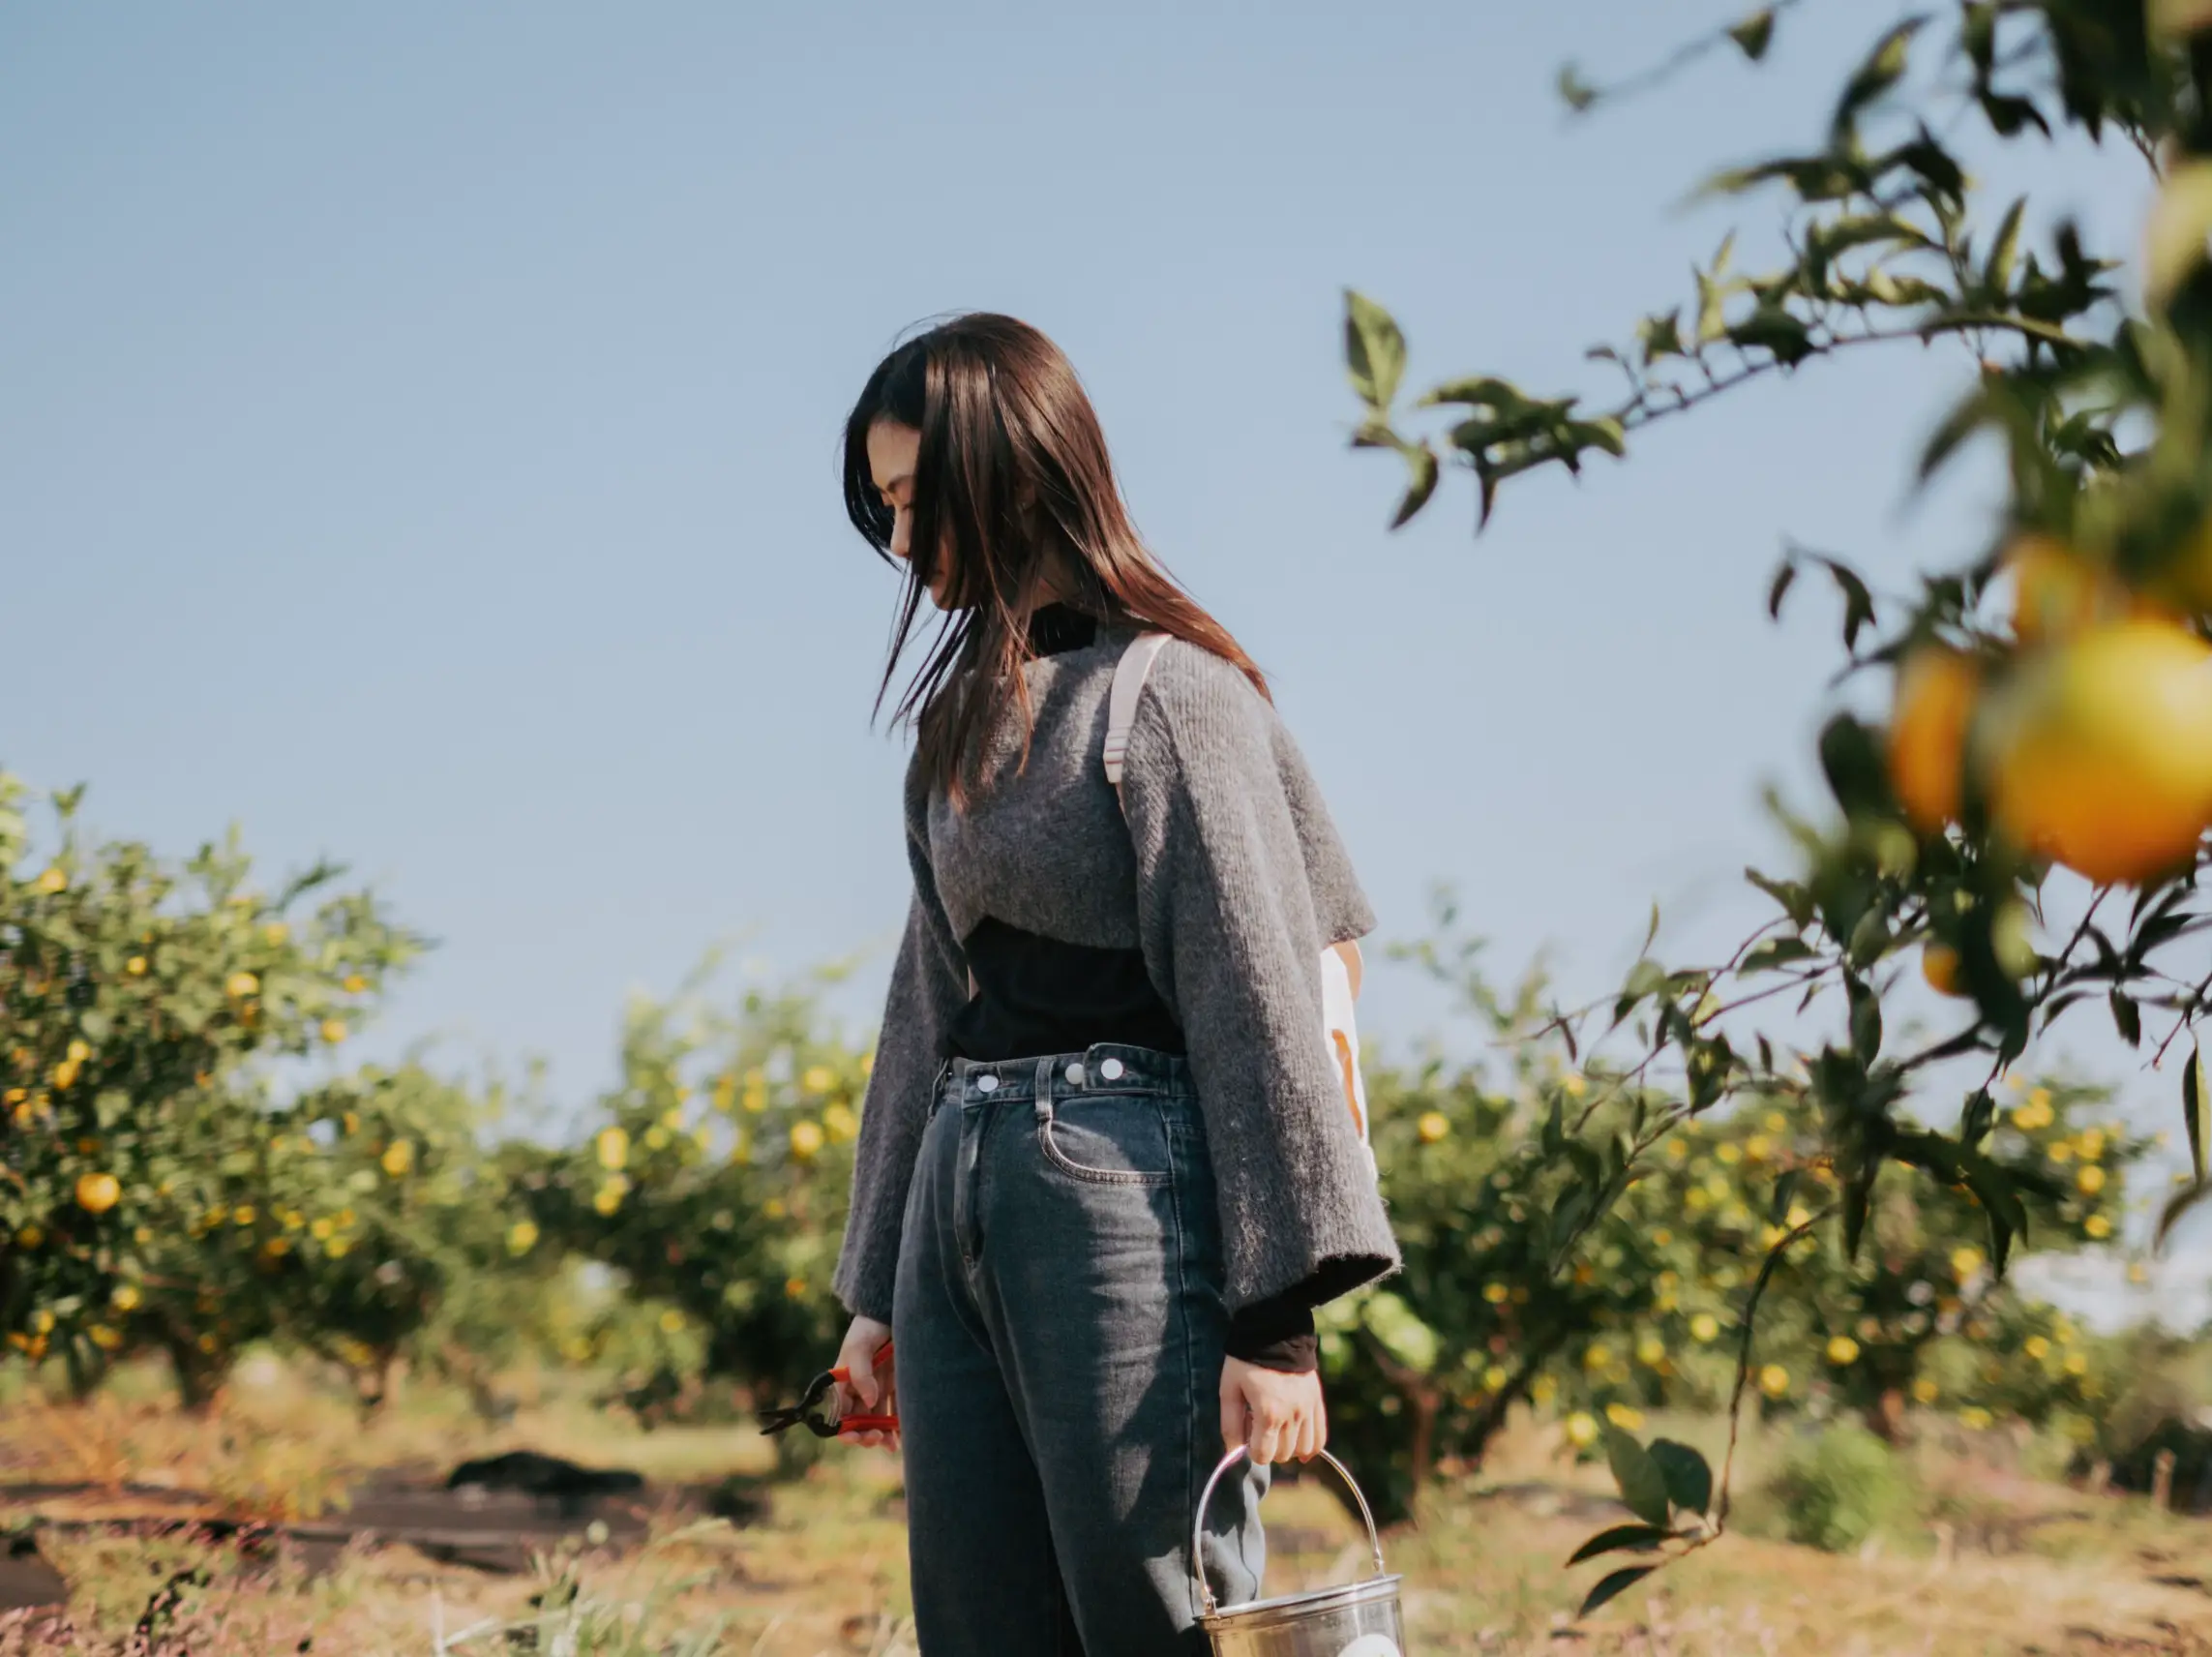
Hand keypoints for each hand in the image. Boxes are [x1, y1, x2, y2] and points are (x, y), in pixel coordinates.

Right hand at [834, 1316, 897, 1451]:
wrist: (891, 1312)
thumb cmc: (868, 1328)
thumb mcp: (859, 1348)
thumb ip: (861, 1374)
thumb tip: (869, 1401)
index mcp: (844, 1384)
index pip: (840, 1415)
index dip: (845, 1430)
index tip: (855, 1436)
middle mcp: (860, 1390)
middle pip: (859, 1422)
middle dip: (865, 1436)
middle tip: (876, 1438)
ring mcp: (879, 1389)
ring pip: (878, 1421)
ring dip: (882, 1436)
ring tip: (891, 1444)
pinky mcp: (898, 1386)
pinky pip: (897, 1411)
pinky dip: (899, 1426)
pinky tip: (904, 1434)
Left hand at [1219, 1357, 1324, 1466]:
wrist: (1275, 1332)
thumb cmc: (1246, 1362)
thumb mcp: (1229, 1390)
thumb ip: (1230, 1425)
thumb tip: (1233, 1452)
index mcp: (1269, 1413)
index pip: (1263, 1455)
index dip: (1252, 1451)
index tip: (1248, 1436)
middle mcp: (1292, 1415)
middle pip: (1283, 1455)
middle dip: (1269, 1448)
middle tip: (1260, 1429)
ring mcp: (1308, 1409)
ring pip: (1303, 1449)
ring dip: (1289, 1448)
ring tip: (1278, 1432)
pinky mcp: (1317, 1402)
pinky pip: (1320, 1436)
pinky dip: (1310, 1447)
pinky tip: (1300, 1447)